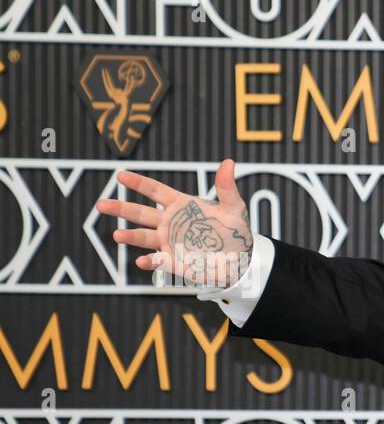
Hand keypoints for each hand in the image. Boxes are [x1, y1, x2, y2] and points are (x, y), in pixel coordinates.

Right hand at [95, 158, 252, 287]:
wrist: (242, 259)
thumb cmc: (235, 230)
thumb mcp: (233, 207)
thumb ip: (226, 187)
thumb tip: (229, 162)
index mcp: (180, 205)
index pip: (155, 190)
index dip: (138, 182)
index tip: (120, 175)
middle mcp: (169, 223)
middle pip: (140, 213)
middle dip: (121, 208)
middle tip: (102, 205)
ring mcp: (169, 242)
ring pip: (143, 237)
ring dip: (130, 236)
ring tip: (117, 235)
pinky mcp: (174, 261)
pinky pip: (158, 261)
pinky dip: (150, 262)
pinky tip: (142, 261)